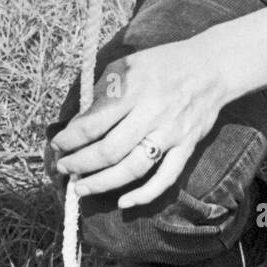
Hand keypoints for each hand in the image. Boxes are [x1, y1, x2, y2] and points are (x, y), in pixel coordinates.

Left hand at [51, 41, 226, 209]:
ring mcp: (170, 133)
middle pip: (109, 150)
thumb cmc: (162, 63)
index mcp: (133, 89)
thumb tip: (78, 124)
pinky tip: (124, 202)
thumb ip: (102, 92)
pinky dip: (145, 194)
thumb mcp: (127, 64)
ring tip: (81, 188)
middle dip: (80, 164)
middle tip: (63, 169)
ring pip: (133, 168)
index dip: (71, 139)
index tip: (56, 145)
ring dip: (103, 183)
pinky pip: (166, 178)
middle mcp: (151, 113)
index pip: (94, 123)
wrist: (210, 67)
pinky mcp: (187, 147)